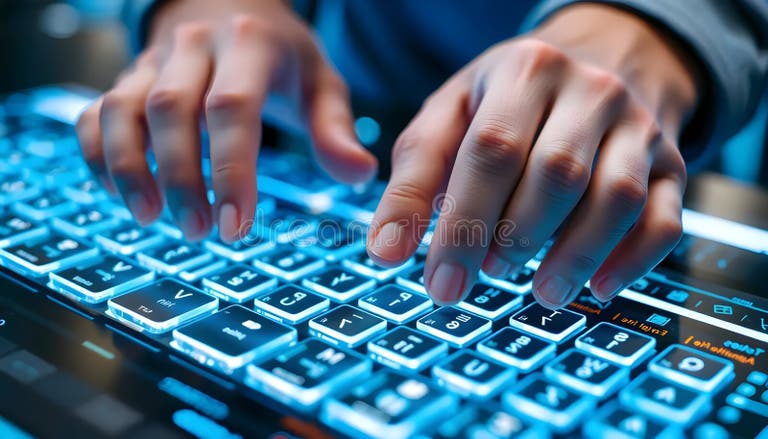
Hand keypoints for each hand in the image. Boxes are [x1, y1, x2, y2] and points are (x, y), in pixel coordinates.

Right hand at [76, 0, 376, 241]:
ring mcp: (154, 60)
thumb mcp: (319, 82)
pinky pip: (96, 112)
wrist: (230, 4)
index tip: (235, 226)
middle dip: (180, 177)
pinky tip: (117, 194)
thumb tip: (360, 175)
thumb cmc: (280, 55)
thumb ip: (335, 129)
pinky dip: (98, 154)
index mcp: (250, 44)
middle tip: (199, 232)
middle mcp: (195, 46)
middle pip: (170, 109)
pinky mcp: (127, 76)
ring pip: (122, 109)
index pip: (232, 107)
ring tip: (149, 218)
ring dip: (128, 168)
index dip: (231, 170)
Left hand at [368, 4, 697, 307]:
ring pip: (617, 199)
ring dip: (573, 257)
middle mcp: (590, 92)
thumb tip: (386, 249)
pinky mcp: (673, 163)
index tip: (439, 283)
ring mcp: (640, 127)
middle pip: (556, 175)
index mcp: (524, 71)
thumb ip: (415, 174)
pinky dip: (632, 262)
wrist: (604, 58)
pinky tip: (596, 287)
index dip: (462, 224)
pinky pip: (666, 219)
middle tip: (486, 275)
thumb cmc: (512, 98)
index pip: (491, 152)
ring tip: (539, 292)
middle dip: (513, 240)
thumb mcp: (453, 112)